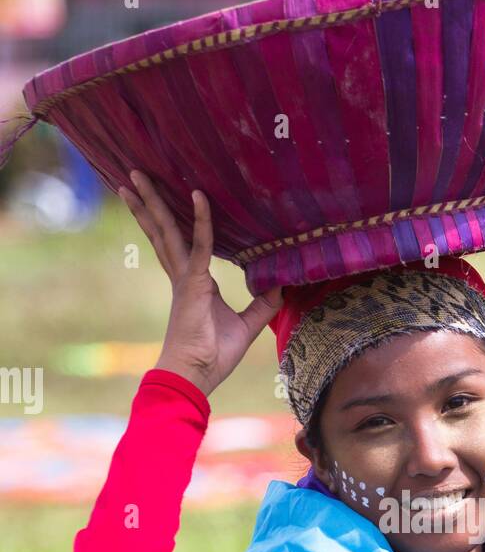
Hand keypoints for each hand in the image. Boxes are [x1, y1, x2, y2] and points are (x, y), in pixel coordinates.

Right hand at [118, 171, 282, 396]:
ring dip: (153, 202)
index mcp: (193, 283)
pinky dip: (201, 221)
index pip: (182, 243)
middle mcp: (183, 276)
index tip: (175, 194)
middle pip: (163, 230)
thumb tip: (281, 285)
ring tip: (136, 175)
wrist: (195, 377)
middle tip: (136, 174)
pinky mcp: (192, 284)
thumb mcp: (247, 325)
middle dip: (149, 202)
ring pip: (167, 230)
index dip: (178, 218)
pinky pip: (199, 245)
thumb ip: (262, 304)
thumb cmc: (214, 356)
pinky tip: (199, 197)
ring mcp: (184, 278)